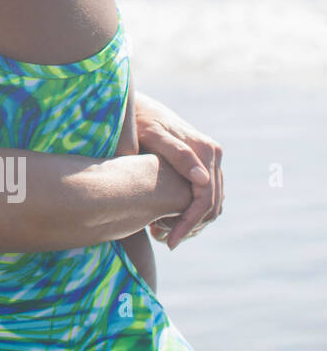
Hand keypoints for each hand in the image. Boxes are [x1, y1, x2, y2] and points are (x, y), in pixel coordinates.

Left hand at [134, 91, 223, 248]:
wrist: (138, 108)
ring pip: (212, 205)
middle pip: (212, 206)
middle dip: (189, 227)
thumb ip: (177, 155)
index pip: (205, 199)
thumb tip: (202, 181)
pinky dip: (191, 213)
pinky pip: (205, 197)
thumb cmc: (139, 121)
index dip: (188, 224)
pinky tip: (167, 221)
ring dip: (192, 223)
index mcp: (205, 150)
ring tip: (162, 233)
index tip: (170, 242)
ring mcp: (210, 161)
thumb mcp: (152, 135)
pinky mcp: (203, 166)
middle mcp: (213, 156)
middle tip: (164, 241)